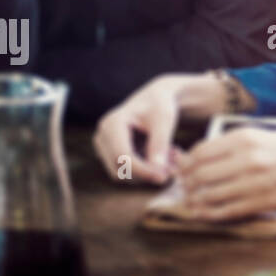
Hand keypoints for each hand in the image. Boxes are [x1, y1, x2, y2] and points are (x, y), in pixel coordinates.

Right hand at [93, 74, 208, 184]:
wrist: (154, 99)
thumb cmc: (160, 105)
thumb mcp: (164, 120)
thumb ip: (160, 145)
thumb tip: (158, 175)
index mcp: (112, 123)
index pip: (121, 156)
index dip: (141, 170)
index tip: (163, 176)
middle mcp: (102, 136)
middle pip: (119, 169)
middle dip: (146, 173)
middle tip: (173, 167)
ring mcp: (104, 147)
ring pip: (123, 174)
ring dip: (148, 172)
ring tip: (172, 158)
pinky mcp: (110, 155)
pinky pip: (127, 171)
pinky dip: (146, 169)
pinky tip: (164, 158)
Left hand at [170, 128, 275, 220]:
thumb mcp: (262, 134)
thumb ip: (233, 144)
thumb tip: (201, 154)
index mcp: (246, 138)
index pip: (201, 152)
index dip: (186, 163)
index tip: (182, 169)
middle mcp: (248, 159)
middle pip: (201, 175)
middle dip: (187, 183)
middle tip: (184, 187)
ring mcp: (255, 182)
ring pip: (211, 195)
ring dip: (195, 201)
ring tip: (191, 202)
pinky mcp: (263, 201)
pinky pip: (228, 211)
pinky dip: (210, 214)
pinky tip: (203, 214)